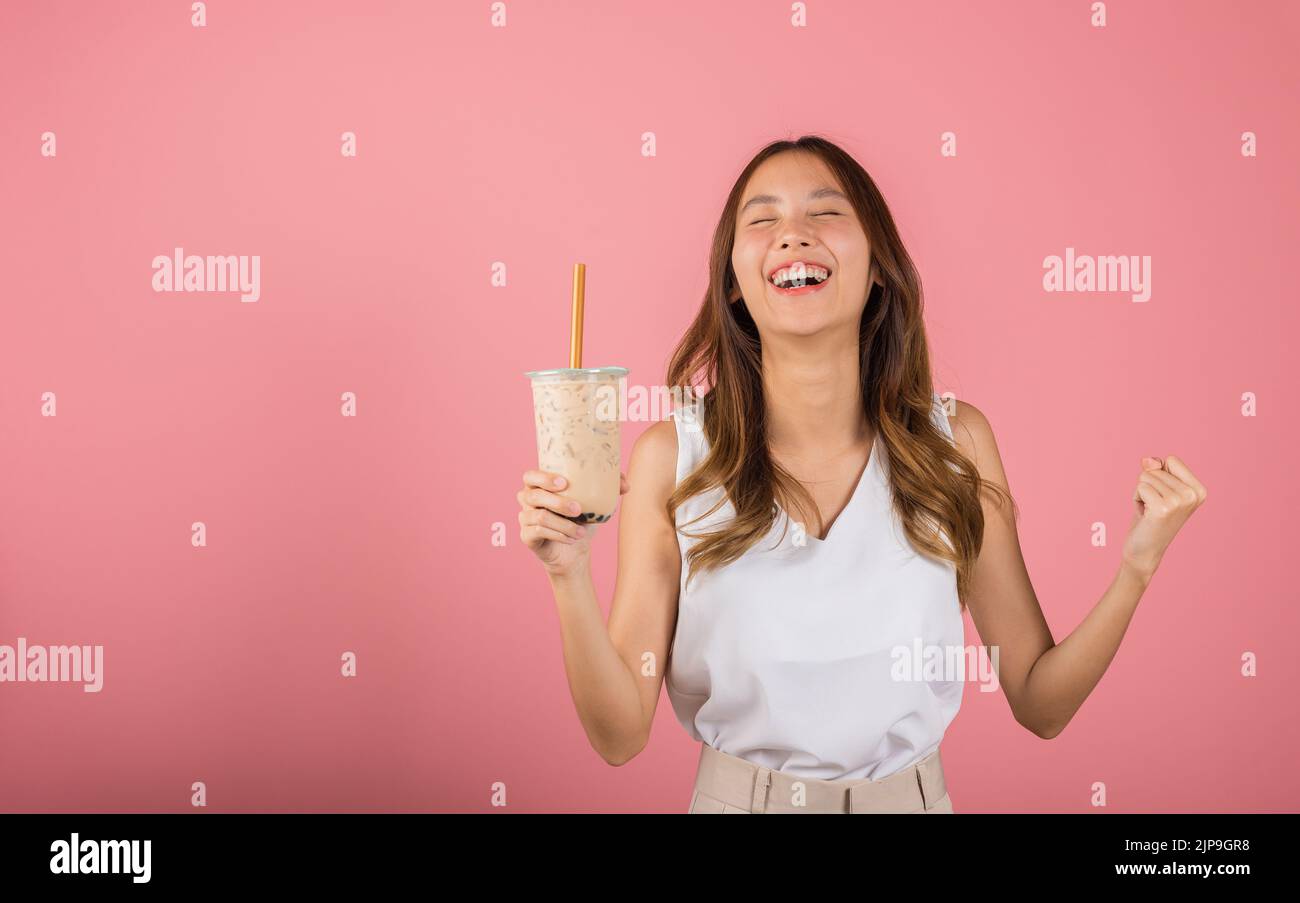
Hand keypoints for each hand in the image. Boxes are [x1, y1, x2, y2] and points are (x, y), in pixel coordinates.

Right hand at [517, 470, 629, 576]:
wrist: (574, 550)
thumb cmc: (582, 519)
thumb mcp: (596, 503)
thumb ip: (610, 489)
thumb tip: (626, 484)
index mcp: (540, 486)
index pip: (531, 475)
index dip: (544, 477)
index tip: (566, 482)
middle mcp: (528, 499)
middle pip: (534, 495)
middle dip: (558, 501)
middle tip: (579, 509)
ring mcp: (525, 518)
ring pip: (540, 516)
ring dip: (564, 524)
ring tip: (581, 531)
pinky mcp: (526, 536)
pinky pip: (539, 532)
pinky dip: (559, 535)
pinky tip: (572, 538)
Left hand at [1121, 454, 1206, 579]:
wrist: (1145, 550)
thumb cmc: (1150, 517)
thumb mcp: (1157, 488)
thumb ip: (1156, 469)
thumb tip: (1148, 460)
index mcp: (1199, 489)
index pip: (1171, 460)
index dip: (1159, 475)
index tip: (1162, 496)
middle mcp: (1193, 495)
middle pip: (1156, 468)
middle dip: (1148, 486)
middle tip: (1153, 506)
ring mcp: (1180, 502)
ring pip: (1146, 476)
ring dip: (1141, 493)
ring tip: (1149, 511)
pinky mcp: (1164, 508)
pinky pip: (1140, 487)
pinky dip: (1136, 498)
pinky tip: (1144, 514)